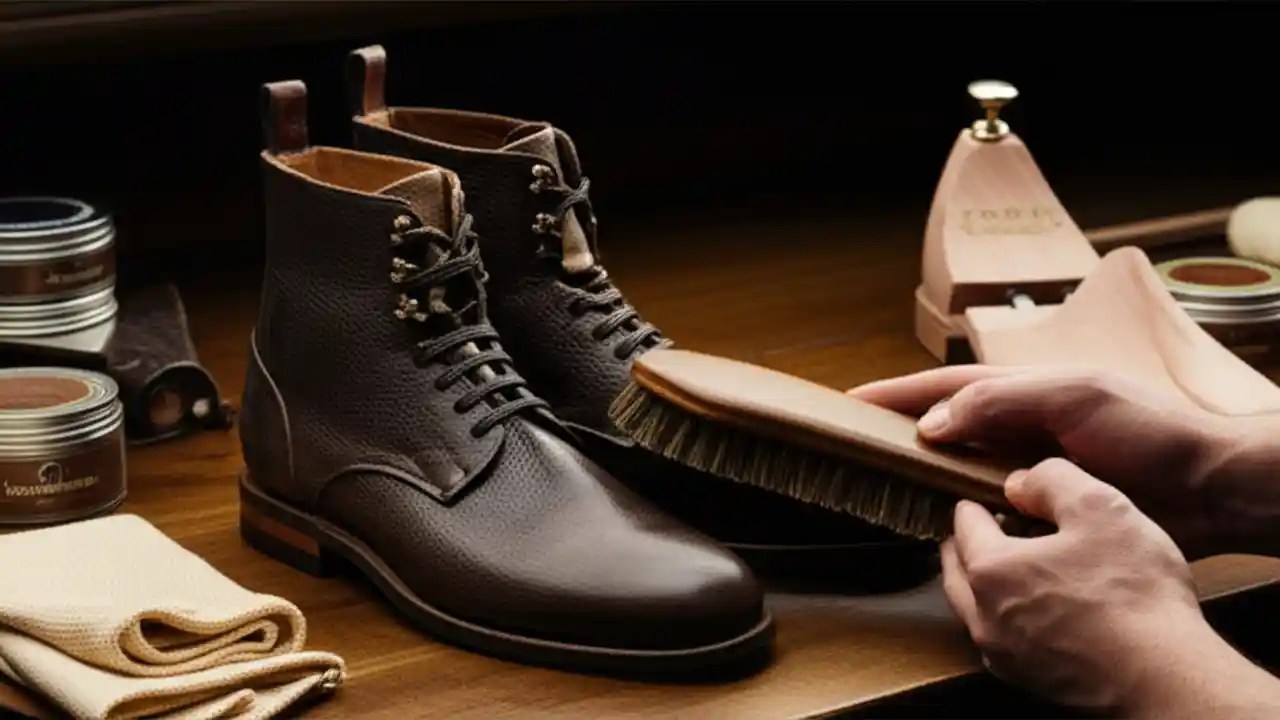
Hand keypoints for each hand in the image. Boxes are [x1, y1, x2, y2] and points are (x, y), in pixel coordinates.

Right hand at [850, 364, 1237, 557]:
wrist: (1207, 487)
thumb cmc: (1150, 431)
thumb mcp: (1074, 395)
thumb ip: (1001, 401)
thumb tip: (933, 424)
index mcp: (1024, 389)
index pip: (946, 386)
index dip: (898, 392)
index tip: (852, 401)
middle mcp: (1020, 426)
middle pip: (945, 425)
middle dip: (899, 431)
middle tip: (854, 446)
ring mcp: (1031, 467)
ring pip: (961, 469)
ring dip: (924, 475)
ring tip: (882, 486)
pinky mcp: (1045, 507)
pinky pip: (988, 508)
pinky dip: (959, 513)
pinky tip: (940, 526)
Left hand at [942, 458, 1279, 717]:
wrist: (1165, 679)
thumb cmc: (1134, 592)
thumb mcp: (1100, 506)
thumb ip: (1051, 479)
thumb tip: (1019, 483)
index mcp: (990, 568)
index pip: (964, 521)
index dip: (981, 500)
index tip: (998, 494)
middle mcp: (983, 615)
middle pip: (957, 567)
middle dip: (972, 542)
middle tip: (1000, 526)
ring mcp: (1002, 654)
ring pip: (974, 607)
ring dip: (987, 582)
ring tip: (1023, 565)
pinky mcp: (1027, 680)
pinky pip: (1002, 639)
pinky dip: (1010, 617)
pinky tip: (1045, 609)